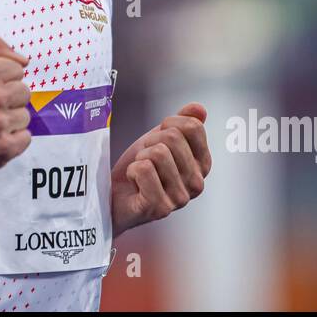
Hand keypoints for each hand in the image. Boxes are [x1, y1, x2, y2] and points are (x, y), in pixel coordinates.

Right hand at [0, 37, 31, 183]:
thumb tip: (23, 59)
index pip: (17, 69)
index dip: (2, 79)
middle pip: (24, 92)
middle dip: (8, 99)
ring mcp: (1, 124)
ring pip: (24, 116)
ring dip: (10, 120)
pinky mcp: (5, 148)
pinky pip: (25, 138)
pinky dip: (12, 140)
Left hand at [111, 103, 209, 235]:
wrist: (114, 197)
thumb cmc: (139, 168)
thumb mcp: (160, 139)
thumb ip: (182, 123)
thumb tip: (199, 108)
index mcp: (202, 164)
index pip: (193, 126)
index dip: (168, 124)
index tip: (158, 139)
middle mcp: (197, 183)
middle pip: (173, 137)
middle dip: (150, 142)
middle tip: (144, 158)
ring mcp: (181, 198)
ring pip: (158, 153)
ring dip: (140, 157)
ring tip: (139, 171)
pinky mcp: (161, 208)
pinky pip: (144, 169)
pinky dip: (132, 170)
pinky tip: (134, 182)